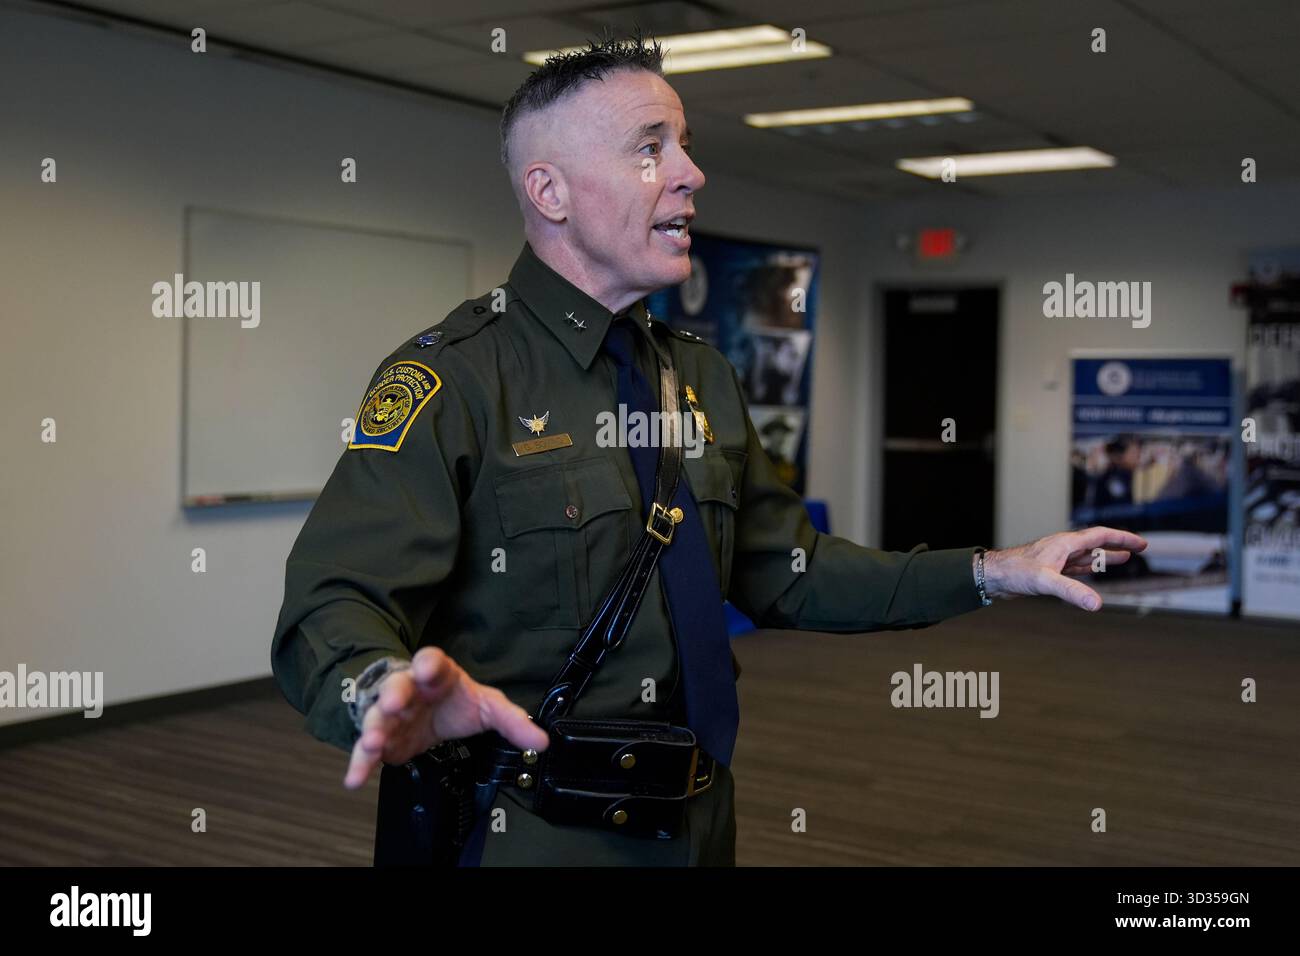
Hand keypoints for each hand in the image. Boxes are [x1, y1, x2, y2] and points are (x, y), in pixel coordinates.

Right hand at [343, 646, 548, 789]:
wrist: (433, 710)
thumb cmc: (458, 701)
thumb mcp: (488, 706)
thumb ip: (513, 721)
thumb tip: (541, 741)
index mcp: (437, 675)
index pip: (432, 662)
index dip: (428, 664)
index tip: (426, 668)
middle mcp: (409, 689)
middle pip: (397, 687)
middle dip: (393, 694)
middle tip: (392, 704)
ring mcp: (391, 714)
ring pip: (377, 718)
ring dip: (372, 729)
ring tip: (371, 743)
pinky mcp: (383, 739)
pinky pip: (368, 750)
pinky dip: (360, 763)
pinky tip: (355, 778)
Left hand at [980, 526, 1147, 610]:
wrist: (993, 576)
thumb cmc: (1015, 572)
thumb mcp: (1046, 581)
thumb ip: (1071, 592)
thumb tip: (1097, 604)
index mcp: (1065, 543)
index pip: (1100, 536)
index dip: (1122, 538)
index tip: (1141, 544)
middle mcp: (1062, 548)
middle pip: (1097, 543)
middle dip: (1118, 545)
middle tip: (1139, 548)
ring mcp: (1056, 559)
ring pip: (1087, 556)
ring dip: (1105, 557)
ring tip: (1124, 559)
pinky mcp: (1049, 571)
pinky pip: (1075, 568)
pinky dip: (1088, 569)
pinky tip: (1093, 571)